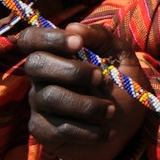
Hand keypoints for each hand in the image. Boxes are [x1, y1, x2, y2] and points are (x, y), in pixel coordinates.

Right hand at [18, 23, 147, 159]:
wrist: (127, 129)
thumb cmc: (122, 88)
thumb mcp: (122, 58)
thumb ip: (102, 38)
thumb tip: (73, 27)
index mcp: (58, 55)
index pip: (31, 38)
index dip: (48, 37)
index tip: (77, 44)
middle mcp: (42, 77)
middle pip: (35, 64)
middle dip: (72, 70)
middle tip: (100, 78)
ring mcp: (39, 104)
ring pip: (50, 96)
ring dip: (87, 104)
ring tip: (110, 110)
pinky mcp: (42, 130)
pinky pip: (55, 129)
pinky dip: (85, 131)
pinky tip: (103, 132)